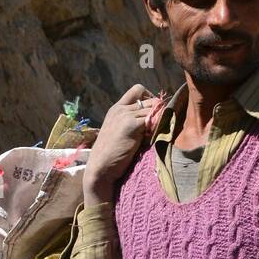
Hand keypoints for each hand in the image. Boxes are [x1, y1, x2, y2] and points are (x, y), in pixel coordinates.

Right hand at [83, 84, 160, 205]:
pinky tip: (152, 138)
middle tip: (158, 127)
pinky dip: (156, 126)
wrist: (100, 168)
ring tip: (155, 134)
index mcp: (116, 108)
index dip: (150, 97)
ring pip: (153, 108)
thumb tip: (155, 120)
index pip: (137, 90)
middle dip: (158, 111)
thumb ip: (134, 123)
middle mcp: (120, 108)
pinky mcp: (130, 125)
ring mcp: (124, 115)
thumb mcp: (121, 133)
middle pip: (149, 99)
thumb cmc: (111, 156)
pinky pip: (152, 118)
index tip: (153, 113)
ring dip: (158, 119)